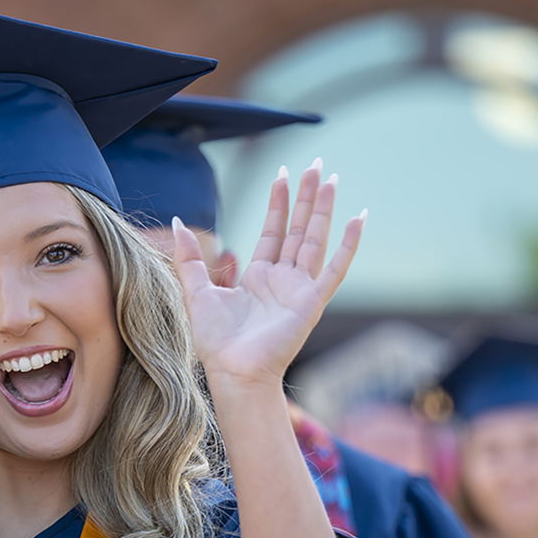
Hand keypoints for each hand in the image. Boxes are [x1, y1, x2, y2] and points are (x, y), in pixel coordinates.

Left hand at [173, 161, 364, 389]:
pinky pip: (335, 268)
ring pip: (315, 238)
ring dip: (324, 209)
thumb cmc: (217, 342)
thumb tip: (178, 222)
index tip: (284, 173)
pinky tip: (359, 218)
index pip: (273, 230)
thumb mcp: (197, 292)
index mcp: (258, 276)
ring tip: (331, 179)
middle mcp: (282, 278)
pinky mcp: (313, 301)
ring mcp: (300, 288)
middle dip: (306, 196)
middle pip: (299, 228)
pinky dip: (348, 244)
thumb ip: (190, 258)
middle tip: (317, 165)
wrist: (234, 372)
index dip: (279, 202)